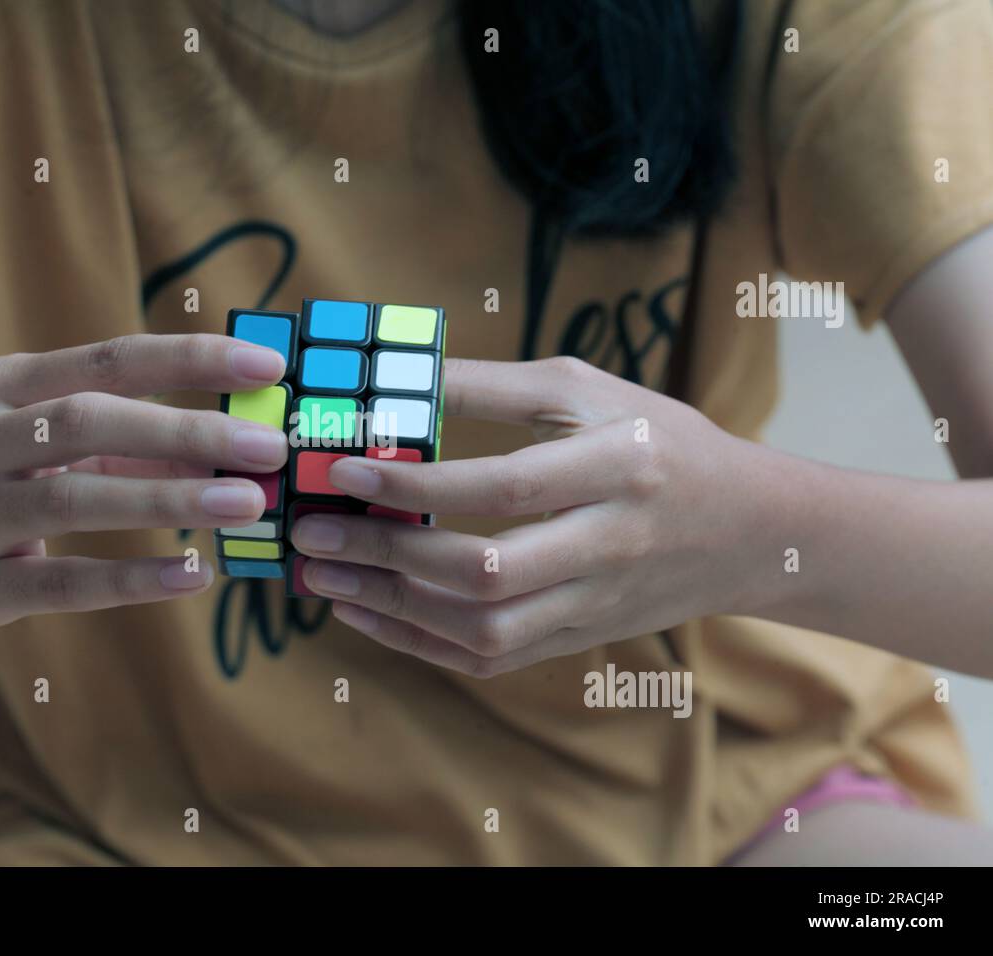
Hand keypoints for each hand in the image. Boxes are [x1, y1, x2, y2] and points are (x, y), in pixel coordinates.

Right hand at [0, 334, 287, 637]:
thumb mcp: (22, 436)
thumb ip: (111, 437)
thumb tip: (220, 440)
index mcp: (0, 385)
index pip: (108, 358)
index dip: (191, 358)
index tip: (266, 364)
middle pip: (92, 420)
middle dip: (189, 430)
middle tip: (269, 447)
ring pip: (76, 499)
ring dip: (169, 498)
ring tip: (247, 505)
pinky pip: (60, 581)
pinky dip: (131, 579)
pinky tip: (192, 577)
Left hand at [289, 356, 778, 676]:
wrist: (751, 531)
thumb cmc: (660, 439)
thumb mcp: (589, 391)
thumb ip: (494, 384)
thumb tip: (394, 380)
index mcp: (621, 467)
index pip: (506, 485)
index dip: (419, 484)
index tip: (343, 469)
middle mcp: (611, 544)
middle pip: (488, 572)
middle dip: (387, 555)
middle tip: (312, 532)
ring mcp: (597, 604)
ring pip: (483, 629)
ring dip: (392, 607)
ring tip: (324, 574)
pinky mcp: (581, 639)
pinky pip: (491, 658)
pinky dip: (420, 642)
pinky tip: (366, 613)